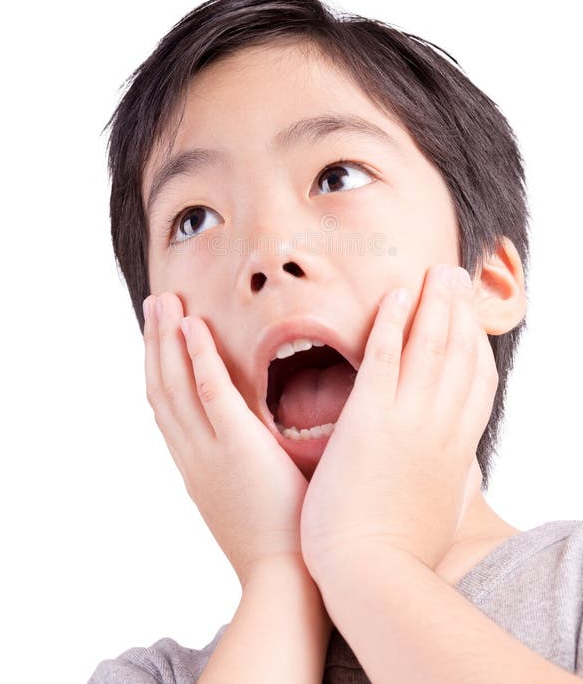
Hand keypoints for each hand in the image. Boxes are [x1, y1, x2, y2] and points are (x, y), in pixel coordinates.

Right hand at [143, 292, 311, 587]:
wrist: (286, 583)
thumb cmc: (282, 543)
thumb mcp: (250, 501)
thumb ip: (247, 467)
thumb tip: (265, 443)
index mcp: (197, 469)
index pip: (170, 410)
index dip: (162, 370)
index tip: (162, 339)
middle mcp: (193, 456)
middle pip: (162, 390)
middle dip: (155, 344)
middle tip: (154, 304)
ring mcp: (210, 451)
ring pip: (176, 384)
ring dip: (167, 339)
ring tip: (163, 302)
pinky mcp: (237, 445)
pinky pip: (211, 390)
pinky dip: (198, 355)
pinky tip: (192, 325)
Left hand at [299, 264, 494, 577]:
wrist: (373, 577)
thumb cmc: (400, 556)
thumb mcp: (442, 515)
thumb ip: (452, 486)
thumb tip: (462, 474)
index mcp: (455, 451)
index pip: (477, 386)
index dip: (477, 347)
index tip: (472, 322)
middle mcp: (439, 427)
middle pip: (460, 355)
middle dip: (460, 312)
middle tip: (457, 276)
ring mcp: (408, 419)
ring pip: (429, 346)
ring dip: (435, 303)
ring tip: (438, 270)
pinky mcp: (370, 417)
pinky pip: (384, 356)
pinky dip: (392, 321)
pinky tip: (396, 293)